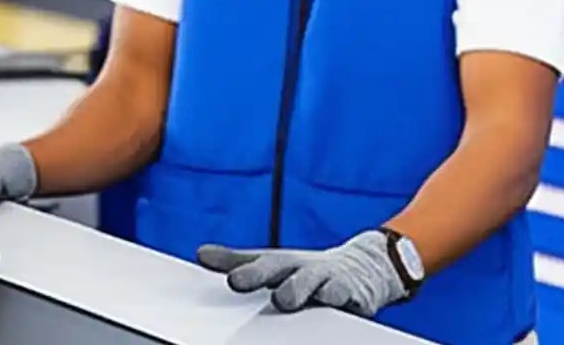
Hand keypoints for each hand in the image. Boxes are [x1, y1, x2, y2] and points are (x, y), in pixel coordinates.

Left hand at [196, 231, 406, 316]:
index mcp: (284, 266)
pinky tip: (335, 309)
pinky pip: (353, 303)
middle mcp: (308, 272)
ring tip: (288, 300)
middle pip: (293, 275)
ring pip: (324, 289)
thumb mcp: (272, 264)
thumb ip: (238, 262)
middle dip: (276, 281)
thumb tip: (201, 254)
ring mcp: (334, 284)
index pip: (264, 266)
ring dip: (306, 292)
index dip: (248, 273)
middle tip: (264, 291)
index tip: (232, 281)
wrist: (363, 268)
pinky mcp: (359, 299)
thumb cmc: (304, 270)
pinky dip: (344, 305)